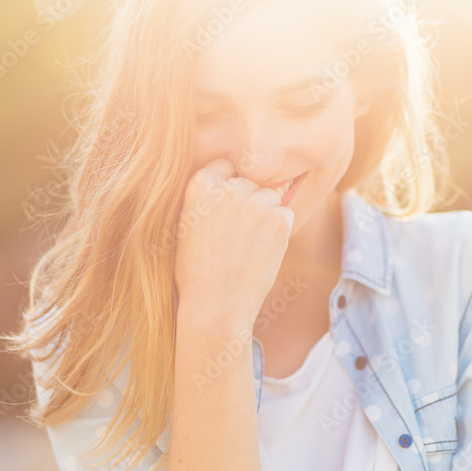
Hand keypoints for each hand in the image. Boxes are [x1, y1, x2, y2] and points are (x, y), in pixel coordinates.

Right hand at [173, 159, 293, 332]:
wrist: (216, 304)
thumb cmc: (196, 271)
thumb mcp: (187, 226)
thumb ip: (207, 200)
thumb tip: (233, 181)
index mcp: (199, 185)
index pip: (225, 166)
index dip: (229, 185)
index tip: (228, 206)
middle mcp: (228, 188)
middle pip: (249, 183)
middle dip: (248, 202)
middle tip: (237, 236)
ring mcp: (255, 202)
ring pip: (269, 197)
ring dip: (265, 216)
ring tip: (248, 247)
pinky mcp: (277, 218)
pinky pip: (285, 214)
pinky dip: (279, 231)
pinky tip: (261, 252)